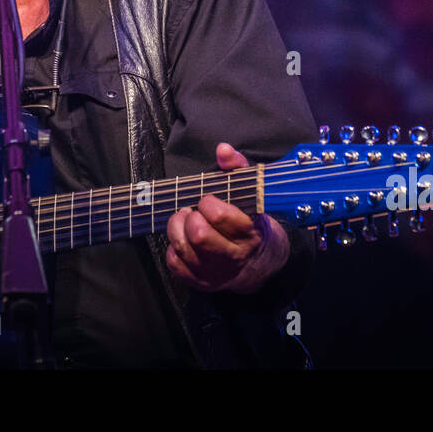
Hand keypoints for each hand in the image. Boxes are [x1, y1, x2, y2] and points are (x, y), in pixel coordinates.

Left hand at [165, 143, 290, 293]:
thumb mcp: (250, 194)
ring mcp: (216, 273)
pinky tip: (183, 240)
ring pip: (182, 249)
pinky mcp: (201, 283)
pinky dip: (173, 248)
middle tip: (193, 211)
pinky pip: (175, 264)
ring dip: (177, 229)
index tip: (208, 201)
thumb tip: (223, 149)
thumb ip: (237, 168)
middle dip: (190, 217)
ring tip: (186, 221)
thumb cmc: (249, 221)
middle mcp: (233, 256)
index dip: (207, 203)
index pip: (218, 215)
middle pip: (198, 235)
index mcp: (248, 232)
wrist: (259, 263)